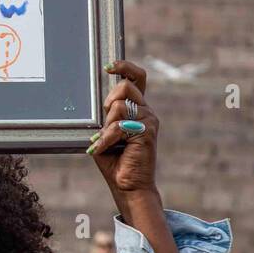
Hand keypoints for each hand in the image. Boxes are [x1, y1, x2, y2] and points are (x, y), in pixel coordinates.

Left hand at [87, 61, 158, 205]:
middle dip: (109, 101)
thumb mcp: (107, 132)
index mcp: (137, 109)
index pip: (137, 78)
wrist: (128, 185)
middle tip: (106, 123)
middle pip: (125, 85)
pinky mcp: (147, 131)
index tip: (109, 67)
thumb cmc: (116, 161)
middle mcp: (146, 111)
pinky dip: (107, 138)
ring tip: (107, 142)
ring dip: (107, 125)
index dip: (125, 67)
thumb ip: (108, 116)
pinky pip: (118, 125)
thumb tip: (104, 102)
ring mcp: (149, 120)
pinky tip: (104, 148)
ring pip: (119, 105)